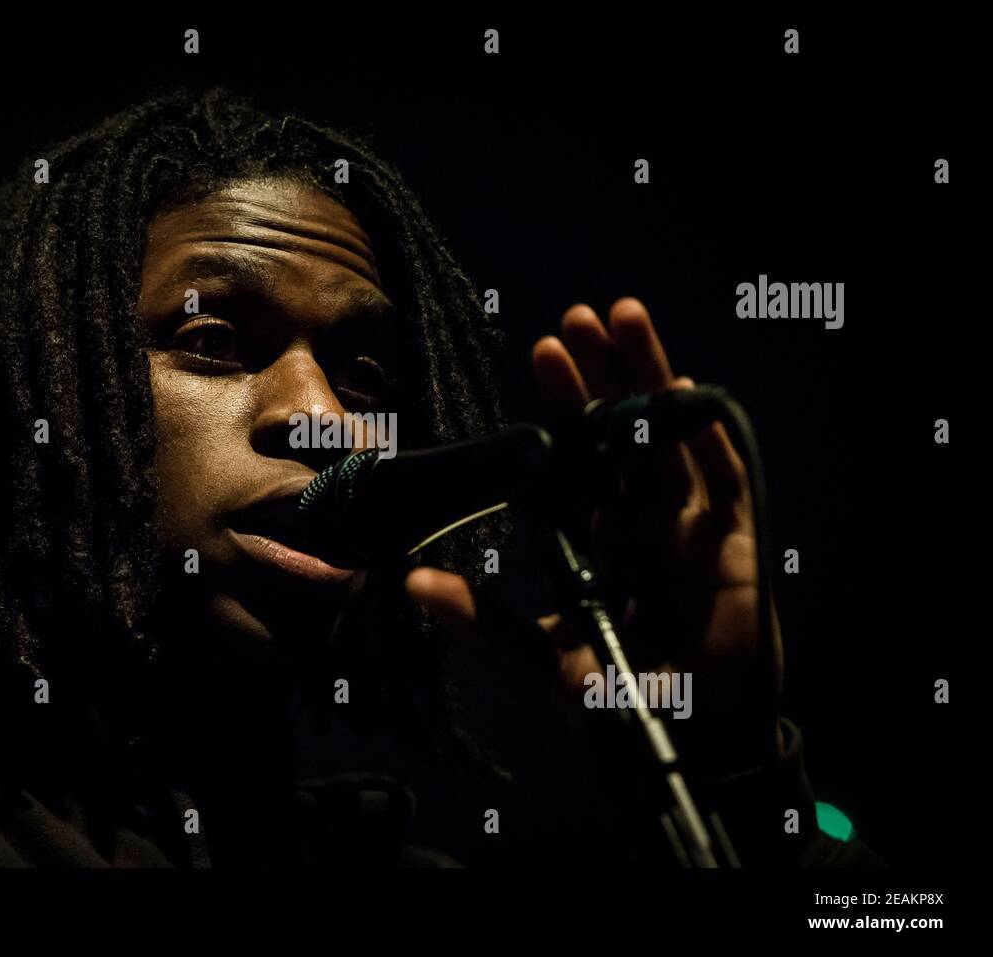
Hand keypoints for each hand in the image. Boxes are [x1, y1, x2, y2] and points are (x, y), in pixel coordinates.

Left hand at [406, 298, 783, 770]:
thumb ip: (483, 622)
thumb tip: (412, 583)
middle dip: (599, 377)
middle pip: (617, 436)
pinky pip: (722, 478)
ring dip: (648, 379)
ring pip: (664, 439)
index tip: (540, 354)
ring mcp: (685, 526)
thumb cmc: (618, 702)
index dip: (556, 411)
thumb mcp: (540, 662)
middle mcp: (635, 522)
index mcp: (590, 540)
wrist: (694, 740)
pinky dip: (706, 436)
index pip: (570, 462)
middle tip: (577, 319)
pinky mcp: (735, 541)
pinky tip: (686, 389)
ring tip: (627, 318)